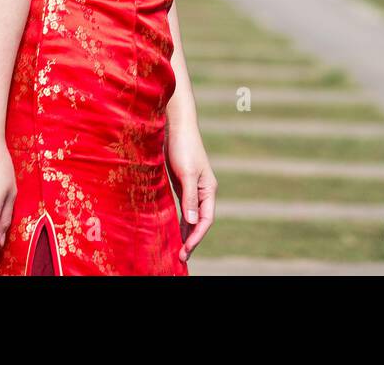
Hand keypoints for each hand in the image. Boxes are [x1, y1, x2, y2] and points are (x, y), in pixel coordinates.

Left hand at [165, 117, 215, 262]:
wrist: (176, 126)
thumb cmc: (183, 147)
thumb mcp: (186, 173)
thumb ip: (189, 198)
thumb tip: (192, 221)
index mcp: (208, 189)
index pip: (205, 220)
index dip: (196, 237)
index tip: (185, 251)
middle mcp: (203, 191)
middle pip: (200, 221)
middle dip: (192, 240)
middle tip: (181, 257)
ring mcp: (193, 188)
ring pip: (192, 216)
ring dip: (187, 233)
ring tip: (179, 250)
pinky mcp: (182, 184)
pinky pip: (184, 208)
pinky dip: (181, 221)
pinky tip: (175, 230)